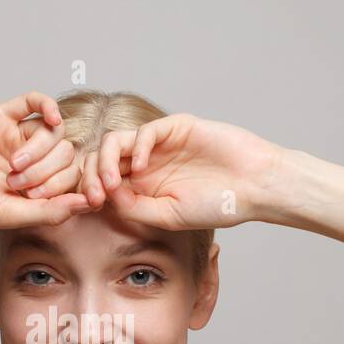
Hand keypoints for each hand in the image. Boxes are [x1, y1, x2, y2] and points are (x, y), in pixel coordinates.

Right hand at [0, 91, 91, 232]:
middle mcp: (31, 161)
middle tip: (16, 184)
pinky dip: (48, 105)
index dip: (63, 186)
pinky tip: (52, 117)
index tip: (37, 199)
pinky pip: (33, 101)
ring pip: (53, 131)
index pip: (72, 177)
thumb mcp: (13, 215)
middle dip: (47, 171)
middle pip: (65, 154)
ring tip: (12, 167)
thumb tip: (89, 204)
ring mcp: (16, 137)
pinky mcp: (0, 117)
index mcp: (36, 186)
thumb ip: (52, 211)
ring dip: (40, 150)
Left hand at [75, 113, 286, 229]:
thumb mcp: (167, 216)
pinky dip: (137, 147)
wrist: (254, 188)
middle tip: (95, 195)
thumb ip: (133, 206)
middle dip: (90, 176)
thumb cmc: (217, 205)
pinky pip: (145, 131)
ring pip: (115, 141)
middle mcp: (145, 163)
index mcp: (141, 186)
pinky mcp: (176, 128)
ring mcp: (159, 145)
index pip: (100, 181)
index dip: (88, 190)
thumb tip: (103, 194)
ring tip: (112, 182)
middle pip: (101, 159)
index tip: (90, 206)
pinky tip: (141, 168)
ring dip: (106, 161)